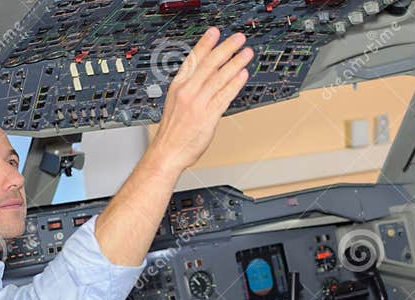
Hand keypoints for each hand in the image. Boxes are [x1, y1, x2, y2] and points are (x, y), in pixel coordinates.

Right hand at [148, 28, 253, 171]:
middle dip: (226, 49)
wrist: (167, 152)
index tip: (215, 32)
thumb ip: (191, 89)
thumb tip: (207, 78)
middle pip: (210, 64)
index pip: (194, 59)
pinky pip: (224, 97)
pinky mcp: (208, 116)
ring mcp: (198, 103)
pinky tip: (242, 75)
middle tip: (238, 39)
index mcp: (178, 86)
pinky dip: (234, 85)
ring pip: (220, 78)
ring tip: (246, 54)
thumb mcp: (176, 102)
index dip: (206, 44)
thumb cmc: (172, 131)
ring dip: (235, 63)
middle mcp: (188, 92)